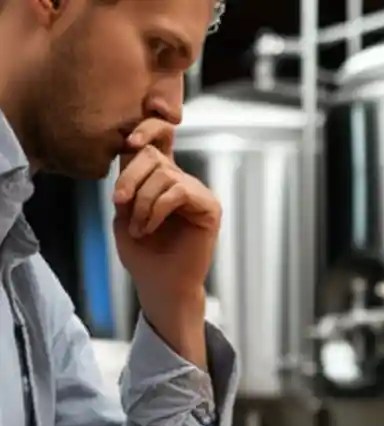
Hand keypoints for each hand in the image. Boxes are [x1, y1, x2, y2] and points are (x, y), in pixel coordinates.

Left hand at [113, 118, 219, 367]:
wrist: (159, 284)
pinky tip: (149, 227)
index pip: (160, 139)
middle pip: (154, 155)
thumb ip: (128, 182)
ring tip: (138, 227)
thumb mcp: (124, 211)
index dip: (148, 129)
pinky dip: (157, 209)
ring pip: (164, 175)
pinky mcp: (209, 207)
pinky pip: (178, 192)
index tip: (129, 142)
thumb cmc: (142, 253)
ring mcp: (198, 193)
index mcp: (162, 178)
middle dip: (131, 177)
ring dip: (142, 202)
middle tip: (119, 203)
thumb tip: (134, 152)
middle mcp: (182, 181)